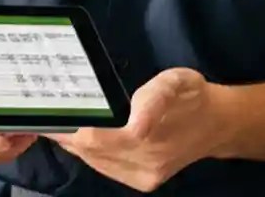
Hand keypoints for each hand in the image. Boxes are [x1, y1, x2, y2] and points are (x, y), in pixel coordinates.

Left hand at [46, 68, 227, 192]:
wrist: (217, 123)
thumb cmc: (192, 96)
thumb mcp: (176, 82)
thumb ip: (154, 98)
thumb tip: (136, 122)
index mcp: (149, 139)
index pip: (95, 139)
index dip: (69, 128)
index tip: (50, 112)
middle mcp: (145, 165)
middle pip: (91, 152)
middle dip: (66, 135)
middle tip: (46, 114)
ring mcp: (143, 177)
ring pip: (95, 163)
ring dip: (75, 145)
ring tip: (59, 123)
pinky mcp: (143, 182)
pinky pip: (105, 168)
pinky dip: (90, 154)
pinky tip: (82, 138)